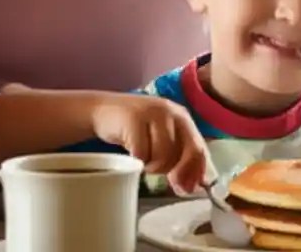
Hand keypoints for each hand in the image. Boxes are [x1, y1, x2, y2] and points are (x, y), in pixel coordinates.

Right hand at [91, 94, 207, 194]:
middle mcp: (172, 112)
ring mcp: (153, 114)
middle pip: (183, 153)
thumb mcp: (160, 136)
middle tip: (155, 170)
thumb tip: (190, 186)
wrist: (102, 110)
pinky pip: (142, 152)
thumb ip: (177, 155)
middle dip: (171, 169)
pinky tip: (132, 152)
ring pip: (163, 154)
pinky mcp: (134, 119)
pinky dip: (137, 159)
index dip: (195, 171)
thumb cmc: (134, 128)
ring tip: (142, 157)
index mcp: (183, 117)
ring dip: (152, 165)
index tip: (188, 189)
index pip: (199, 148)